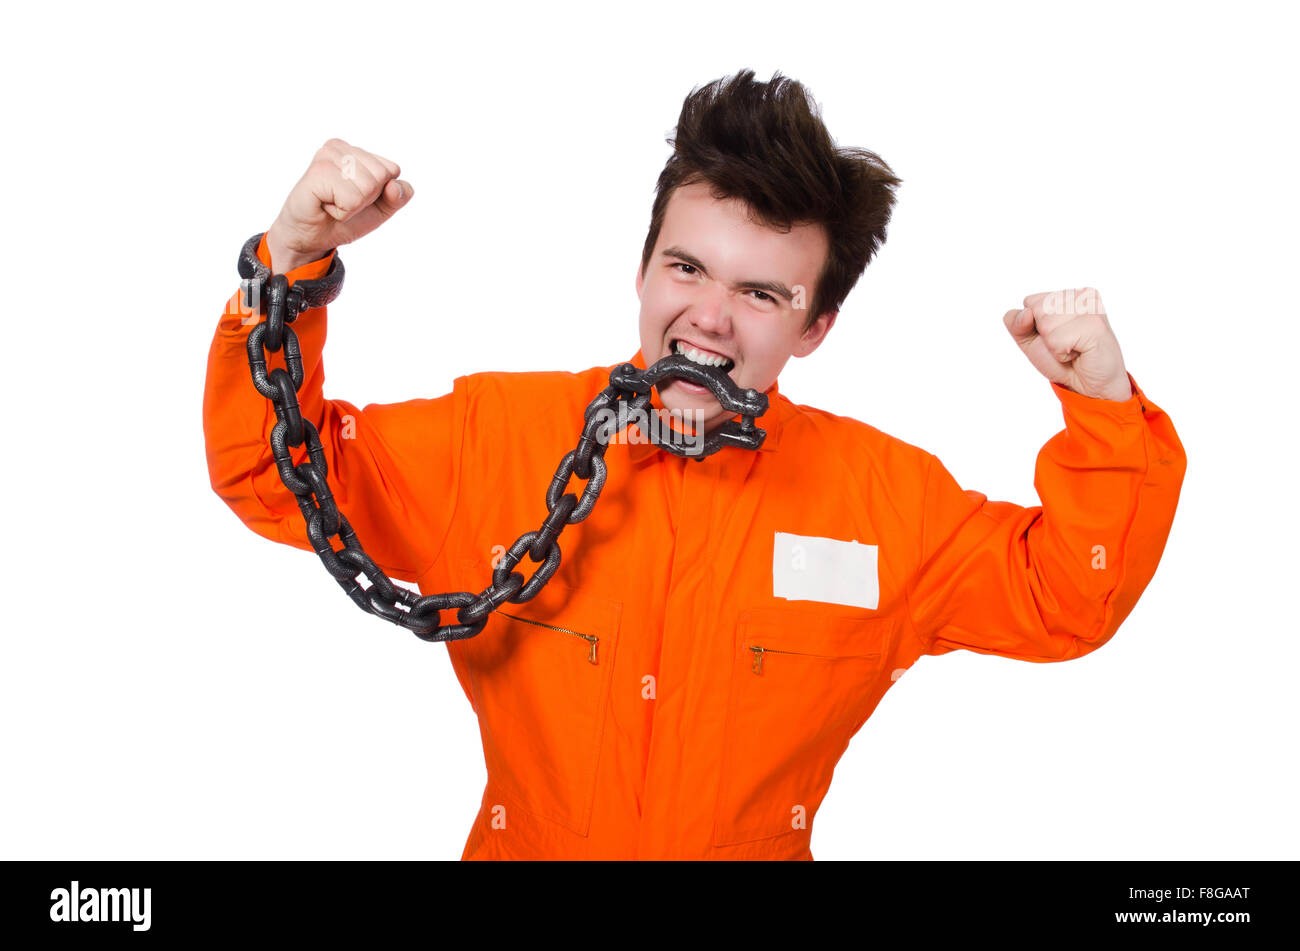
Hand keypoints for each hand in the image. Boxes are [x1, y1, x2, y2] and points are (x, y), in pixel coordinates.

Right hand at [264, 138, 413, 272]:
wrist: (312, 238)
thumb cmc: (343, 219)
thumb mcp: (381, 209)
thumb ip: (398, 197)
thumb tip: (394, 186)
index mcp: (356, 151)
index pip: (392, 169)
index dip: (379, 194)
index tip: (355, 198)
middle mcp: (340, 148)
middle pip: (382, 176)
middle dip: (366, 200)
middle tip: (341, 202)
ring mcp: (327, 156)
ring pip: (368, 187)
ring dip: (352, 207)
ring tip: (332, 203)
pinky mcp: (318, 172)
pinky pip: (352, 198)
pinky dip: (343, 212)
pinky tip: (324, 205)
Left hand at [1003, 287, 1131, 400]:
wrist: (1087, 385)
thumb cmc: (1061, 359)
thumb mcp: (1029, 340)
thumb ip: (1016, 324)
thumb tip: (1026, 313)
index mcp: (1068, 294)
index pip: (1030, 301)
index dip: (1034, 326)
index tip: (1055, 336)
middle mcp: (1082, 295)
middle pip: (1036, 309)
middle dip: (1044, 335)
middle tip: (1065, 344)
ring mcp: (1091, 308)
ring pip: (1046, 324)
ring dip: (1054, 345)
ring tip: (1073, 348)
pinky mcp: (1095, 326)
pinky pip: (1057, 339)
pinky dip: (1061, 354)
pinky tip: (1079, 353)